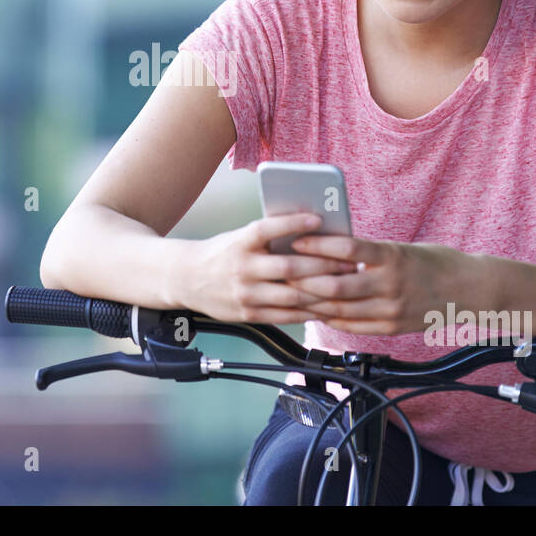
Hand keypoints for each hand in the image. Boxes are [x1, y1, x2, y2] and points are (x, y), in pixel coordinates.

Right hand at [185, 213, 358, 323]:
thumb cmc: (221, 254)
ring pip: (292, 296)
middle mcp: (242, 268)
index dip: (293, 224)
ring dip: (322, 293)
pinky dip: (308, 312)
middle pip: (289, 268)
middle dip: (324, 266)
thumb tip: (308, 229)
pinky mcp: (248, 314)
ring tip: (345, 287)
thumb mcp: (239, 238)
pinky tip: (325, 307)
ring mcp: (246, 293)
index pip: (267, 229)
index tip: (318, 219)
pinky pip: (285, 316)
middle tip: (349, 263)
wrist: (187, 279)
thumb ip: (268, 237)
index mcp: (240, 243)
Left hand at [282, 235, 473, 335]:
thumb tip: (330, 248)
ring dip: (311, 302)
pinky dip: (330, 318)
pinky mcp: (391, 328)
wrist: (469, 290)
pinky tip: (315, 311)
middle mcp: (390, 285)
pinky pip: (352, 325)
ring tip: (291, 293)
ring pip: (339, 310)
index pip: (346, 249)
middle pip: (335, 286)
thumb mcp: (402, 248)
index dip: (316, 246)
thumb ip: (370, 253)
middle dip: (304, 280)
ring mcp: (391, 311)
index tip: (295, 240)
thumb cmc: (435, 262)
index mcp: (393, 257)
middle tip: (282, 271)